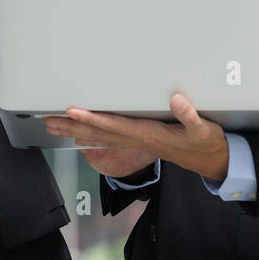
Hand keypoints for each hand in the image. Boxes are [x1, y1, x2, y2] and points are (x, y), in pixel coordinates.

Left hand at [44, 92, 229, 181]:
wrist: (209, 159)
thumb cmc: (204, 142)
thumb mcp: (202, 129)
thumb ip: (189, 115)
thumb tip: (176, 100)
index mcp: (148, 134)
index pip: (114, 126)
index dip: (92, 119)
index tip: (72, 112)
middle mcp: (137, 139)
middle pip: (98, 133)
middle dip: (72, 127)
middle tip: (48, 121)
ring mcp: (136, 142)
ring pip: (100, 137)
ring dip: (75, 131)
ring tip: (54, 126)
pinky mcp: (139, 140)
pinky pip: (109, 138)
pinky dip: (91, 136)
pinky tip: (79, 135)